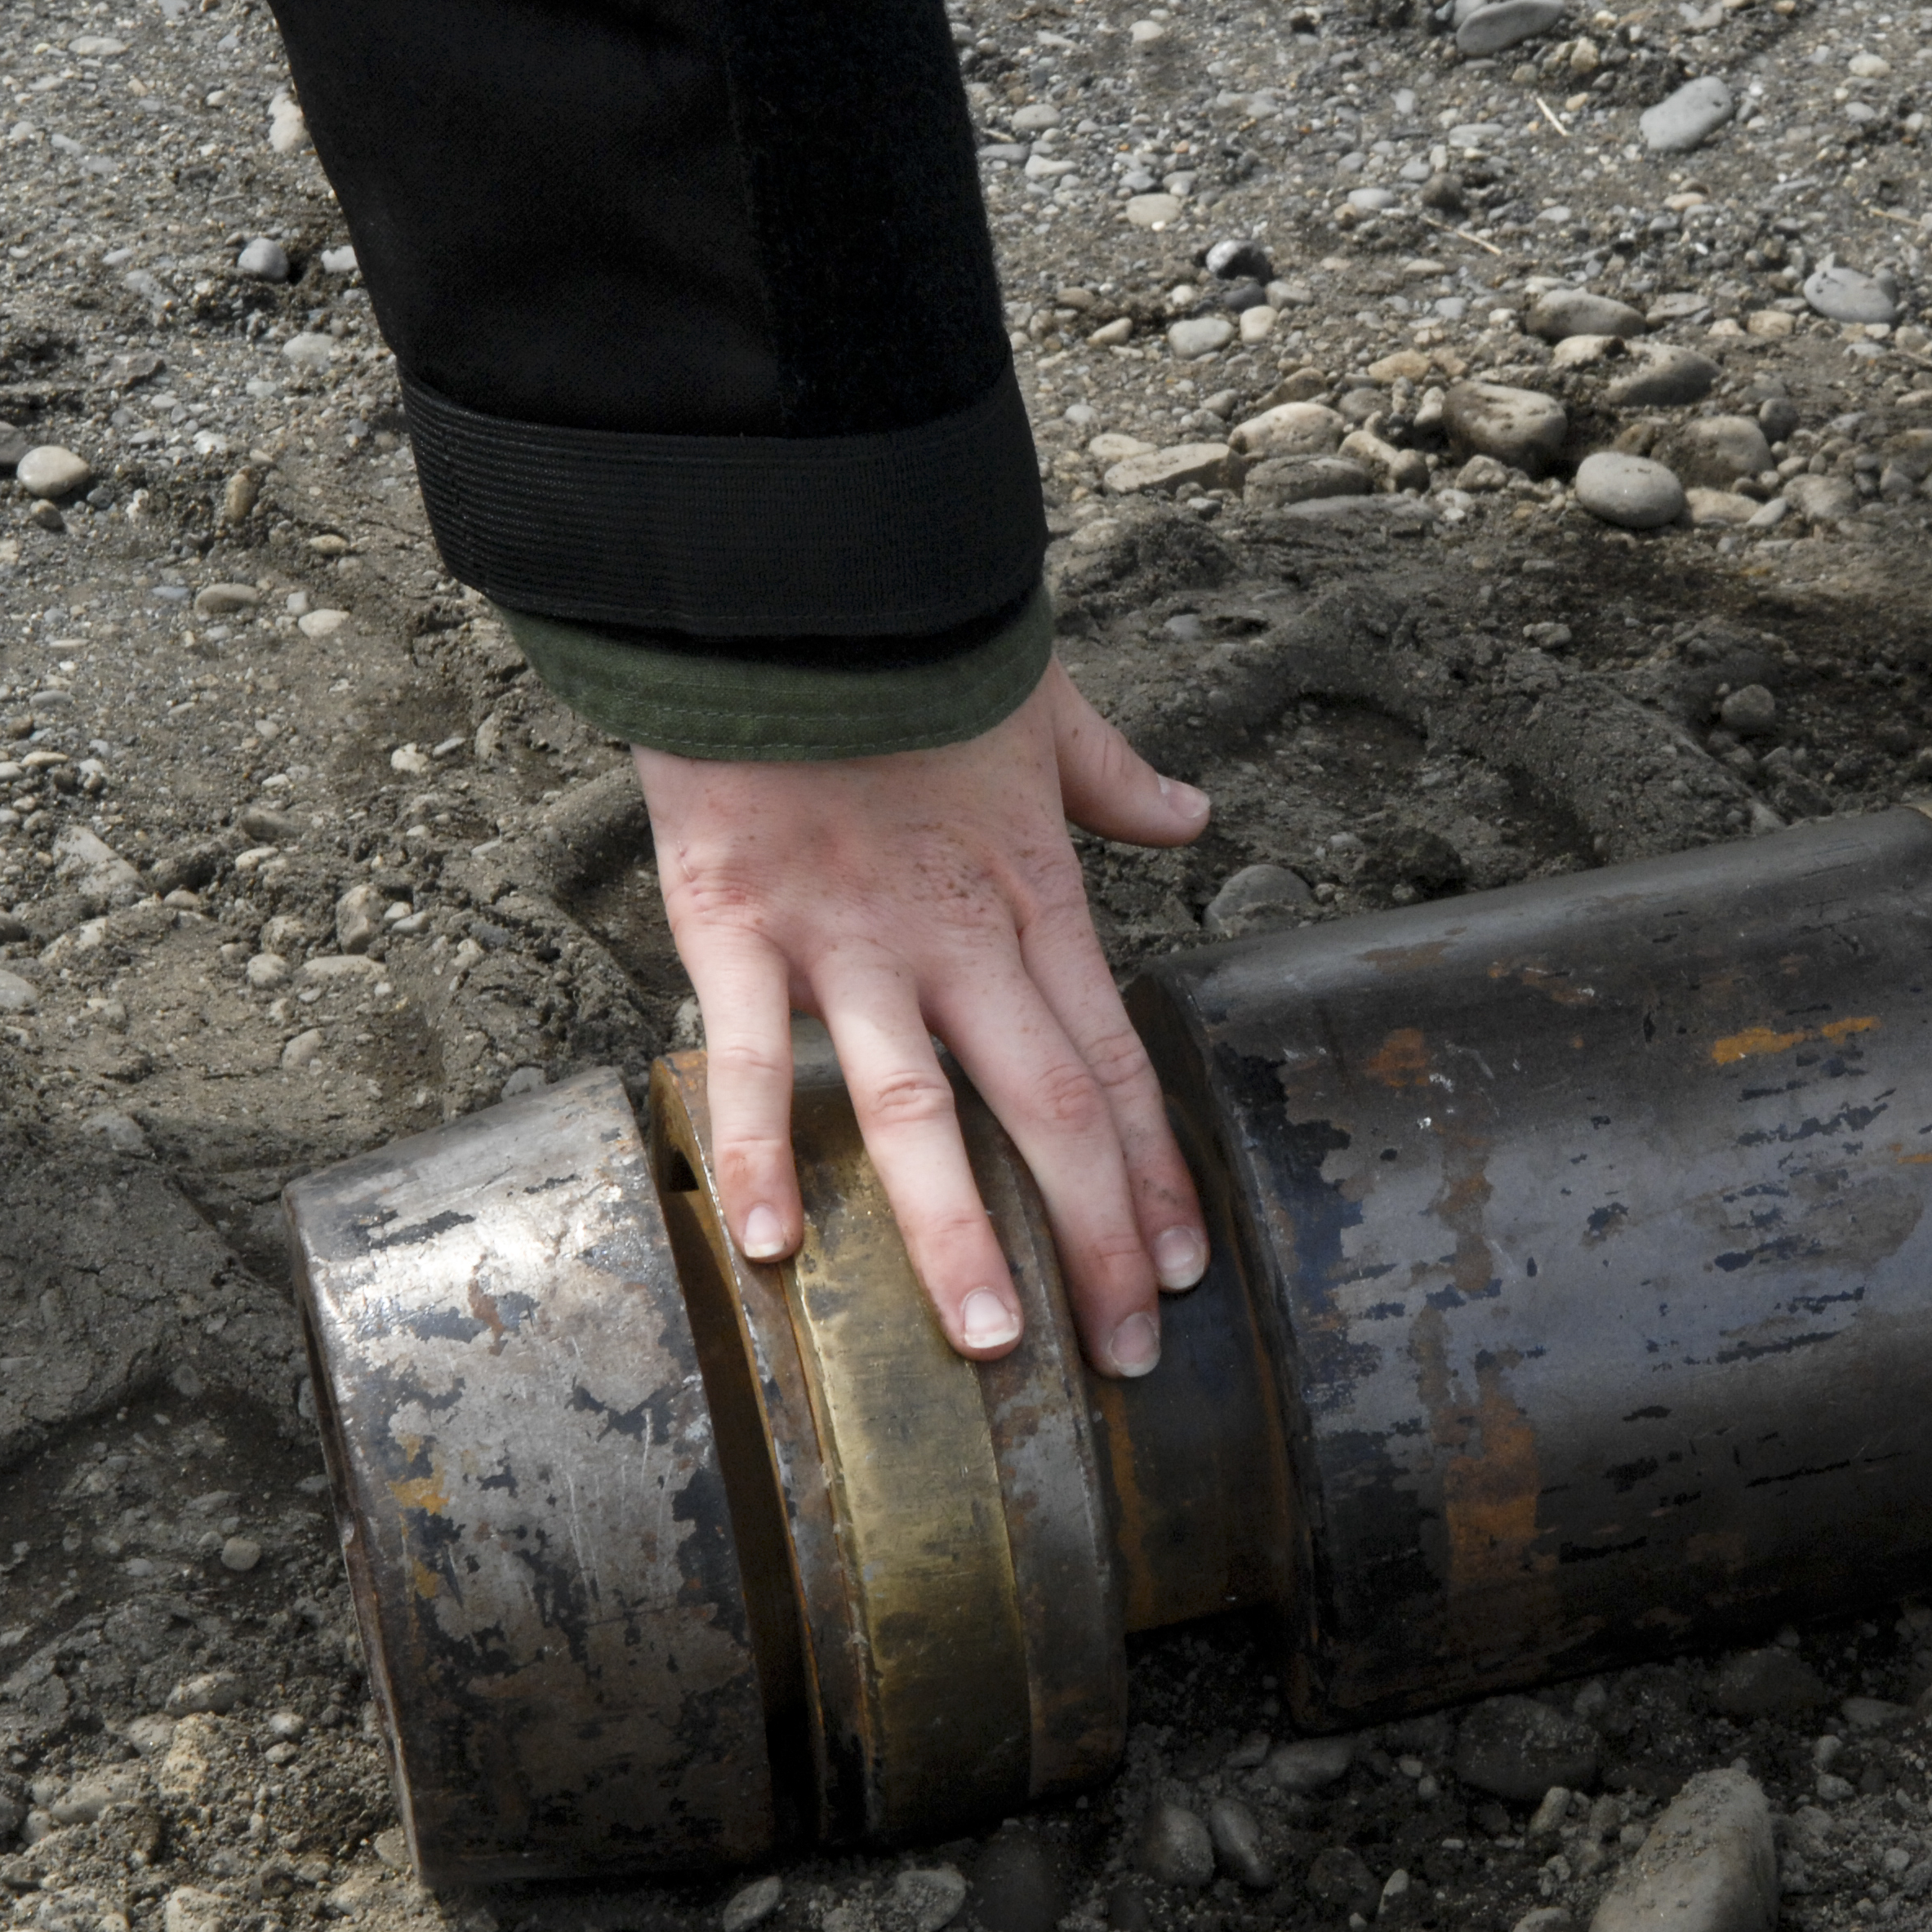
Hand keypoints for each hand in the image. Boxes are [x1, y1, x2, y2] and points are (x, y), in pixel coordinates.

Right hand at [635, 663, 1212, 1371]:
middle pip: (1049, 1109)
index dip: (1152, 1172)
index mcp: (1035, 897)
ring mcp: (847, 939)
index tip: (1182, 1269)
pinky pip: (751, 1058)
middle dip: (1093, 1239)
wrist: (796, 573)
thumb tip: (1194, 815)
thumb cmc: (917, 643)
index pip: (1115, 1062)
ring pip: (920, 1112)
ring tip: (993, 1346)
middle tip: (1126, 1358)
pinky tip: (770, 1247)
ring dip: (956, 1235)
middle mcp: (957, 937)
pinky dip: (760, 1151)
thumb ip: (1118, 781)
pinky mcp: (737, 922)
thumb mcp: (1047, 708)